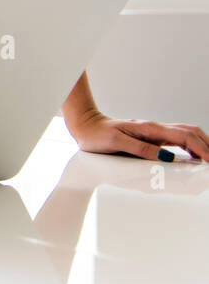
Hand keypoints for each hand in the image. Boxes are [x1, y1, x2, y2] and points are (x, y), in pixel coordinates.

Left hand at [70, 109, 208, 160]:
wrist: (86, 126)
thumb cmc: (97, 134)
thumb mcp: (117, 142)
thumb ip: (141, 150)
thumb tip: (166, 158)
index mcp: (150, 129)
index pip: (185, 137)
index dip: (202, 149)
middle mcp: (155, 129)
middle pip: (192, 133)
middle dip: (208, 146)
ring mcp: (155, 132)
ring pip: (187, 134)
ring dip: (202, 145)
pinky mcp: (151, 137)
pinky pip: (177, 139)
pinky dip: (190, 146)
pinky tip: (193, 157)